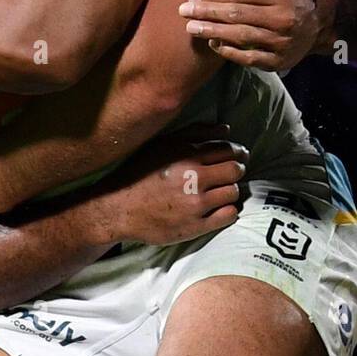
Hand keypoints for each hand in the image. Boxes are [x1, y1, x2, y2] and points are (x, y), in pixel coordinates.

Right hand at [94, 124, 246, 245]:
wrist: (119, 209)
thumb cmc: (140, 174)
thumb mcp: (163, 145)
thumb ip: (195, 133)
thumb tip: (226, 129)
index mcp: (186, 155)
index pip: (227, 150)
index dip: (236, 153)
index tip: (237, 157)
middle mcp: (194, 178)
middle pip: (235, 170)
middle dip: (237, 170)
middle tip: (231, 173)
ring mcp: (196, 204)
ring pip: (233, 193)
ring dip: (230, 191)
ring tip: (220, 191)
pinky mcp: (195, 226)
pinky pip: (228, 216)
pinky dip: (228, 211)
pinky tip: (218, 208)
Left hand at [177, 0, 318, 71]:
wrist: (320, 25)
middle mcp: (282, 19)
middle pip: (237, 15)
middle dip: (207, 12)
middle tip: (184, 11)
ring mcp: (280, 42)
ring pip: (240, 36)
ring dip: (213, 32)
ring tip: (191, 28)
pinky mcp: (278, 61)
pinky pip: (250, 58)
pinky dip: (230, 52)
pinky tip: (213, 44)